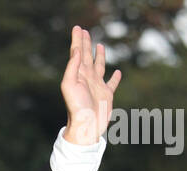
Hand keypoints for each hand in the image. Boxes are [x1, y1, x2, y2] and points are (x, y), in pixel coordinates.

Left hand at [61, 25, 121, 144]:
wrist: (86, 126)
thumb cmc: (76, 108)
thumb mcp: (69, 85)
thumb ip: (72, 67)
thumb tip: (77, 50)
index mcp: (78, 75)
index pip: (77, 53)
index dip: (78, 40)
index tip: (78, 28)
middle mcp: (88, 78)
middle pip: (87, 56)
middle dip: (86, 43)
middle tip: (85, 31)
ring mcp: (97, 86)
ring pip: (99, 66)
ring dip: (99, 56)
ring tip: (99, 45)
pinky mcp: (106, 95)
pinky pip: (112, 83)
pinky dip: (115, 78)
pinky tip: (117, 72)